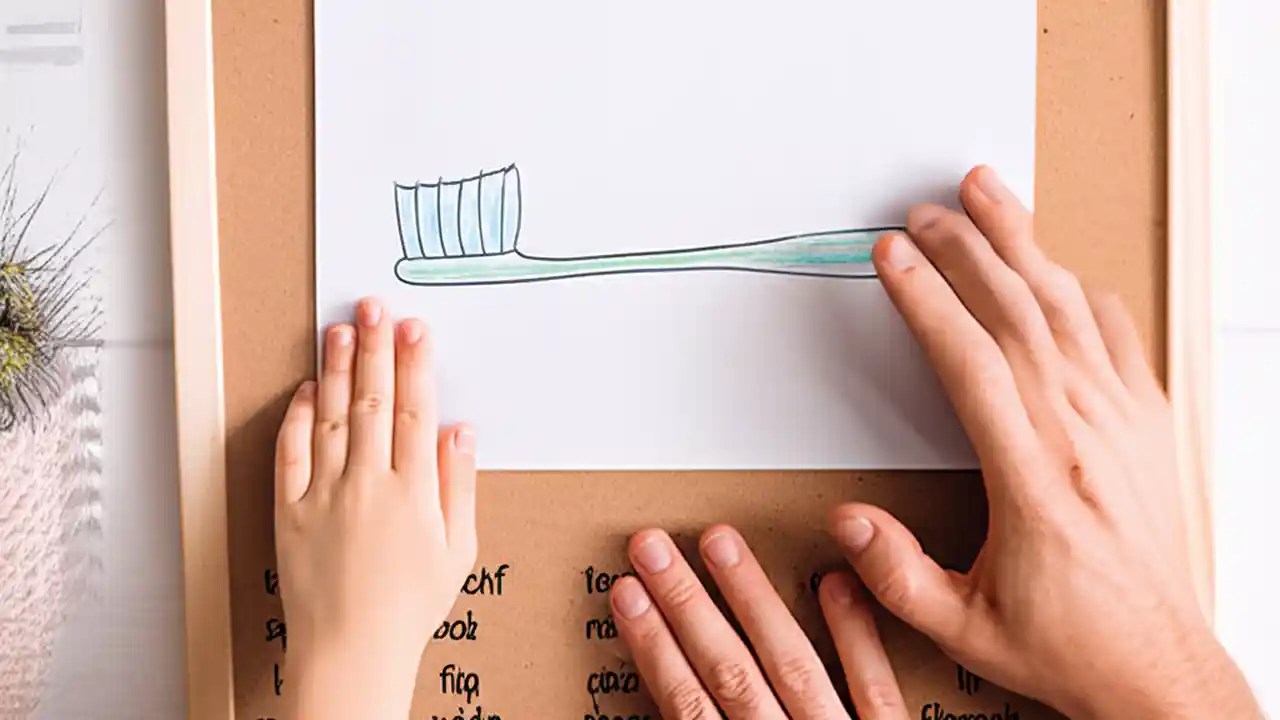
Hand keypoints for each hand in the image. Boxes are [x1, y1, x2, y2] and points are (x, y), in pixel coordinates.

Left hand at [273, 298, 477, 719]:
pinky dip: (294, 419)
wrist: (352, 651)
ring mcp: (323, 496)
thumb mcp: (458, 548)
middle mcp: (366, 485)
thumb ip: (459, 484)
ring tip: (338, 330)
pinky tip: (302, 390)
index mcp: (412, 492)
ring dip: (333, 369)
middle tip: (373, 307)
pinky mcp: (289, 512)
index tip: (415, 328)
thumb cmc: (409, 606)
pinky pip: (289, 455)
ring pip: (328, 418)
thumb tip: (461, 432)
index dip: (415, 364)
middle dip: (373, 347)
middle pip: (370, 401)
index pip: (414, 411)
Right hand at [611, 526, 907, 718]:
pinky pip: (875, 690)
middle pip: (729, 671)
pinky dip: (854, 637)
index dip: (653, 646)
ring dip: (751, 599)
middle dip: (685, 604)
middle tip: (653, 548)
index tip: (627, 595)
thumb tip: (658, 705)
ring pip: (791, 663)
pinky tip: (834, 585)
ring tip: (721, 543)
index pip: (688, 705)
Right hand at [824, 167, 1257, 718]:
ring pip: (1066, 310)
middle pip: (1016, 314)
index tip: (893, 257)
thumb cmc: (1065, 641)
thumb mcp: (962, 627)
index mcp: (1032, 479)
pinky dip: (1083, 292)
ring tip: (989, 194)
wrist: (1157, 665)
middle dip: (964, 251)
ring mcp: (1122, 424)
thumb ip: (895, 574)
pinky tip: (1059, 268)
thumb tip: (846, 521)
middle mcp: (1081, 437)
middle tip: (924, 212)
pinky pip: (1116, 336)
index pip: (970, 363)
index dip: (926, 300)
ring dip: (1023, 244)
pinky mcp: (1148, 425)